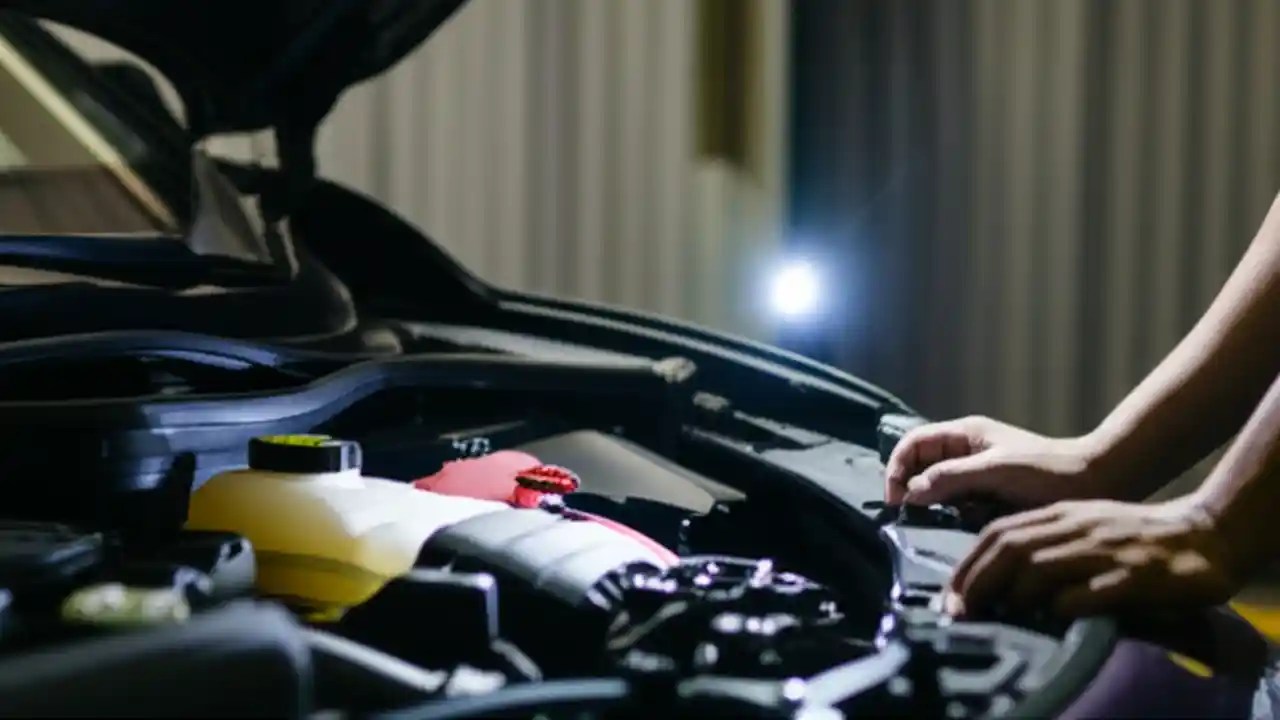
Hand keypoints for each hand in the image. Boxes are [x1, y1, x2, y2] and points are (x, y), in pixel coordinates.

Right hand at [884, 415, 1105, 507]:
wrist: (1097, 482)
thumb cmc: (1049, 471)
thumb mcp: (996, 470)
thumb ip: (951, 477)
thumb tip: (911, 492)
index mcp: (965, 435)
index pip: (912, 444)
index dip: (897, 468)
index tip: (898, 501)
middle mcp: (966, 453)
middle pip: (920, 467)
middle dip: (912, 491)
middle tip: (912, 519)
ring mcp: (977, 475)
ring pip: (937, 490)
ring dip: (933, 507)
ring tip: (937, 526)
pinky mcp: (989, 498)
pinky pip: (958, 507)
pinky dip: (953, 518)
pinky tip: (962, 528)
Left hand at [944, 498, 1242, 618]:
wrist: (1203, 534)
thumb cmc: (1135, 536)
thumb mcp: (1084, 527)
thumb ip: (1046, 543)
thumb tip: (1003, 582)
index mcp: (1061, 514)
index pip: (998, 533)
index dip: (968, 566)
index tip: (950, 596)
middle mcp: (1076, 528)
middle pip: (1009, 548)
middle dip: (976, 583)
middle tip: (959, 614)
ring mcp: (1103, 550)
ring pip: (1039, 568)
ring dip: (1012, 595)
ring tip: (999, 618)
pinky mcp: (1132, 576)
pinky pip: (1086, 593)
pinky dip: (1061, 608)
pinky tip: (1050, 622)